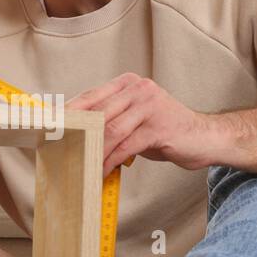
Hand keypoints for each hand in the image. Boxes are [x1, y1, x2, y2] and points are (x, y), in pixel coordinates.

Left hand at [67, 73, 214, 174]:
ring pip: (109, 130)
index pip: (90, 97)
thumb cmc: (167, 131)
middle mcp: (138, 90)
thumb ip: (111, 123)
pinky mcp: (158, 127)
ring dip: (91, 152)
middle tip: (58, 152)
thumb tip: (77, 137)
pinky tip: (100, 173)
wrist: (206, 138)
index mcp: (128, 84)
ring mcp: (149, 106)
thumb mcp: (136, 120)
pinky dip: (109, 161)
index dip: (68, 114)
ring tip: (78, 167)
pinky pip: (125, 146)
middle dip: (75, 134)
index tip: (49, 128)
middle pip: (96, 112)